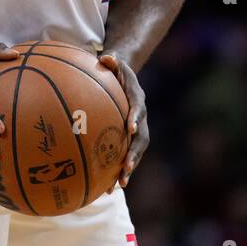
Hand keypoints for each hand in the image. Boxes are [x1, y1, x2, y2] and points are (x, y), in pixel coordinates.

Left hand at [98, 52, 148, 192]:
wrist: (125, 81)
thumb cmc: (116, 71)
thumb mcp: (115, 61)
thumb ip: (111, 60)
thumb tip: (105, 56)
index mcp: (137, 100)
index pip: (138, 109)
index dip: (136, 118)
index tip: (131, 128)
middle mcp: (140, 119)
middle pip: (141, 139)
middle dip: (134, 154)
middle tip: (126, 167)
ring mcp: (137, 132)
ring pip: (135, 153)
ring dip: (128, 169)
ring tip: (119, 185)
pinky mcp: (128, 141)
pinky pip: (125, 158)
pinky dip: (118, 172)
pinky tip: (106, 189)